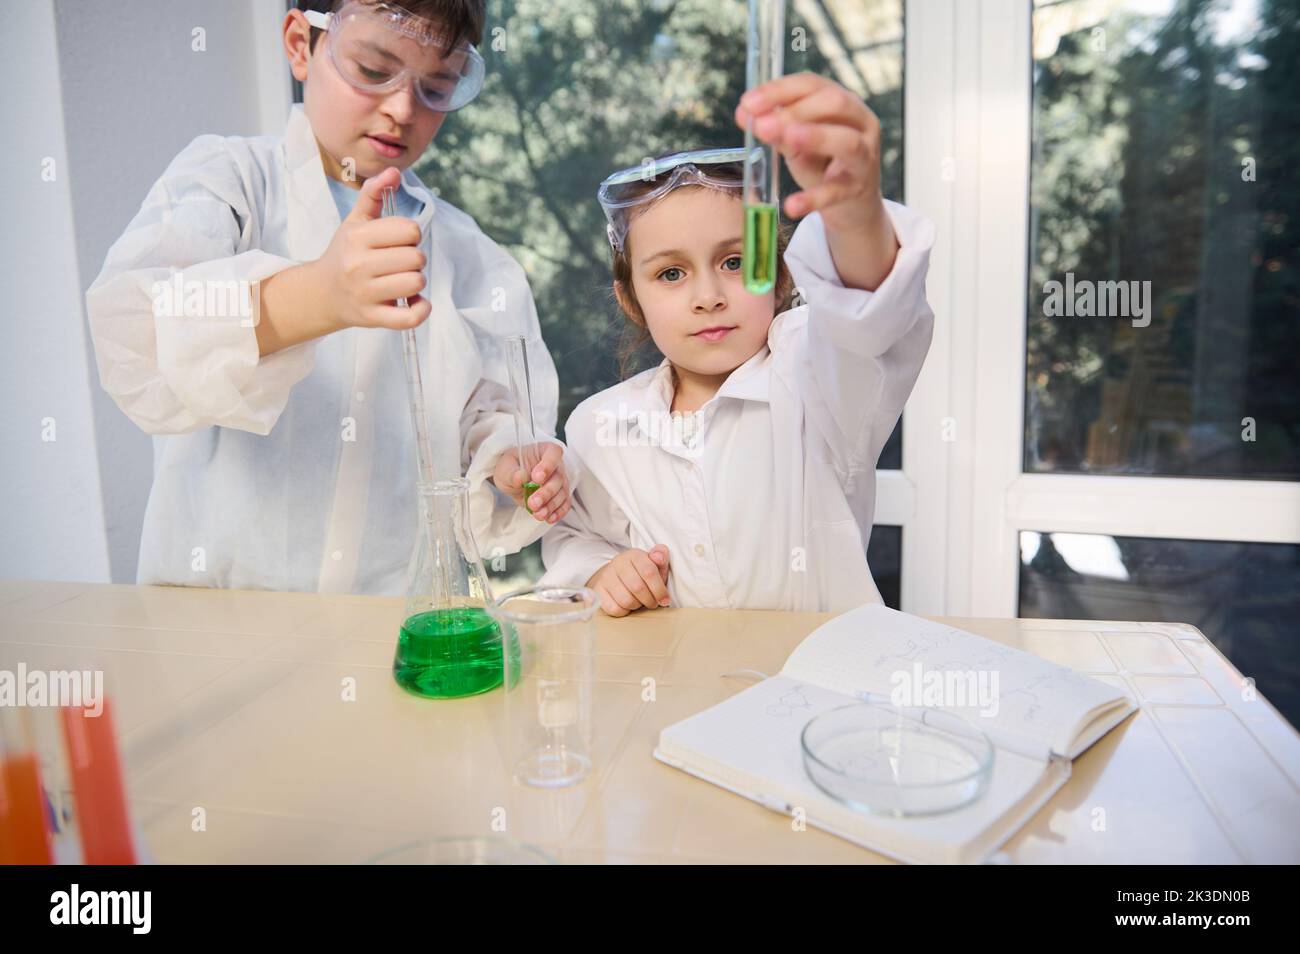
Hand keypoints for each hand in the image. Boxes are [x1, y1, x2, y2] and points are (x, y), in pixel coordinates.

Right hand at [316, 166, 430, 330]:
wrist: (322, 293)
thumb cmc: (345, 254)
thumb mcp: (355, 221)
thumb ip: (374, 194)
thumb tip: (394, 171)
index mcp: (357, 237)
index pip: (409, 230)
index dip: (411, 235)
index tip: (398, 242)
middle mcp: (358, 264)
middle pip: (416, 257)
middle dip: (414, 259)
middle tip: (399, 263)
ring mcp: (365, 293)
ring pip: (416, 282)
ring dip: (416, 282)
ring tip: (402, 281)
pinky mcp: (372, 317)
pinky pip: (410, 317)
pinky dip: (421, 310)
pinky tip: (416, 302)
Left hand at [492, 442, 570, 523]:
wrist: (512, 480)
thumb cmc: (511, 468)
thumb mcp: (505, 467)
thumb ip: (512, 472)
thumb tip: (520, 477)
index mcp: (544, 451)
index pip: (553, 453)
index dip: (548, 465)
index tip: (536, 477)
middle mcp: (555, 466)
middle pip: (558, 478)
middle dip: (546, 492)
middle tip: (533, 502)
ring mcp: (559, 481)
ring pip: (562, 493)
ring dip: (550, 506)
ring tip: (538, 514)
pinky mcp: (559, 496)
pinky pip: (564, 504)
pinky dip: (558, 512)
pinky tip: (549, 518)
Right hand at [587, 546, 670, 617]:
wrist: (614, 575)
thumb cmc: (639, 573)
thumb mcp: (653, 564)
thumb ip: (661, 557)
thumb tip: (659, 556)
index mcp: (634, 555)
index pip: (649, 572)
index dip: (660, 589)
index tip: (665, 600)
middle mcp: (617, 563)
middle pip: (638, 588)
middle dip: (650, 600)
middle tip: (654, 603)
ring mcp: (606, 577)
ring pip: (626, 600)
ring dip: (637, 606)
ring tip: (640, 602)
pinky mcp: (598, 591)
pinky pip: (614, 609)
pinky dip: (625, 611)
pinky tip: (628, 606)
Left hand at [735, 73, 897, 288]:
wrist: (851, 205)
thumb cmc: (823, 163)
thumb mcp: (797, 142)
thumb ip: (775, 128)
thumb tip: (743, 113)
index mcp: (843, 101)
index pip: (812, 84)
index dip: (779, 90)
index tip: (748, 103)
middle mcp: (861, 123)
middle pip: (834, 103)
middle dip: (795, 111)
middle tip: (762, 126)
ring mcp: (864, 157)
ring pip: (847, 142)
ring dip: (815, 137)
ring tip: (787, 140)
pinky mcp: (857, 190)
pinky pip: (835, 192)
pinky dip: (813, 199)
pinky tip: (791, 206)